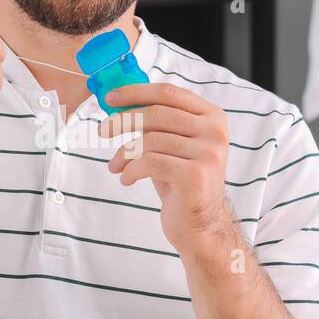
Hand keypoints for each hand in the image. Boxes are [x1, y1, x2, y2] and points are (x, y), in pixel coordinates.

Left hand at [97, 82, 233, 253]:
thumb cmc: (180, 182)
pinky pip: (150, 163)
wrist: (199, 225)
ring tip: (116, 165)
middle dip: (123, 120)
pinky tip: (126, 178)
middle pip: (157, 113)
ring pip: (150, 140)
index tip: (110, 98)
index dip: (136, 92)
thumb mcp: (171, 145)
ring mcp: (208, 154)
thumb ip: (156, 122)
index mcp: (212, 117)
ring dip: (124, 153)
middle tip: (103, 130)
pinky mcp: (195, 176)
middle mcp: (215, 132)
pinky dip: (131, 169)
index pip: (169, 93)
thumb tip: (119, 102)